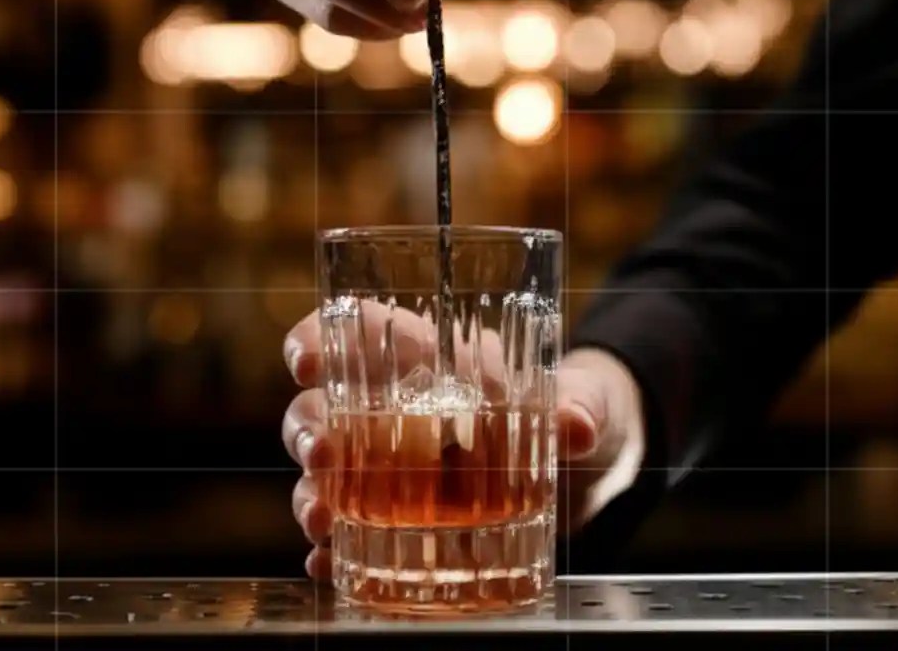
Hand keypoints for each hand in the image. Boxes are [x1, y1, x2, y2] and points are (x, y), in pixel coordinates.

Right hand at [280, 302, 646, 578]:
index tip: (306, 363)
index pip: (358, 332)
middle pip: (323, 407)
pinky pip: (353, 535)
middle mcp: (397, 410)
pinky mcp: (404, 522)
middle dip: (307, 429)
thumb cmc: (575, 410)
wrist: (591, 470)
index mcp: (432, 359)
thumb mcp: (586, 401)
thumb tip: (576, 424)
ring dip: (311, 493)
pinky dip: (335, 552)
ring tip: (321, 520)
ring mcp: (394, 468)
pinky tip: (327, 565)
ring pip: (327, 473)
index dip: (318, 339)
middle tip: (320, 455)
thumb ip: (581, 405)